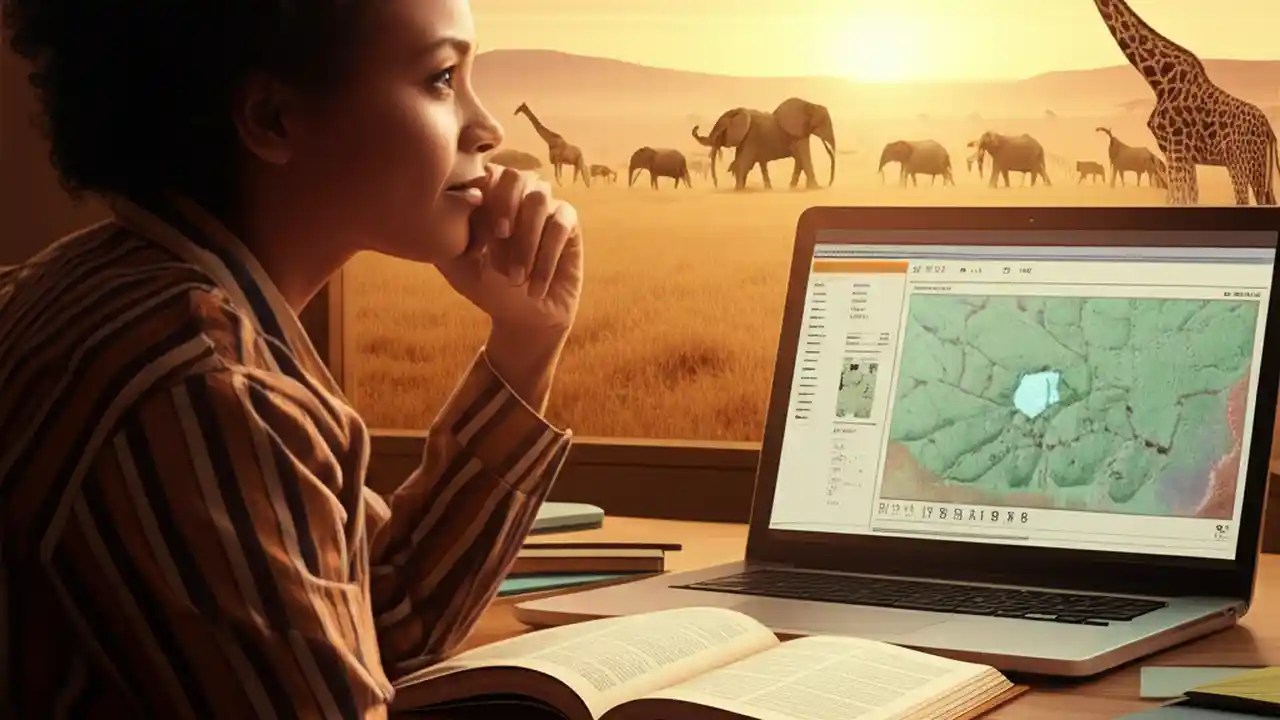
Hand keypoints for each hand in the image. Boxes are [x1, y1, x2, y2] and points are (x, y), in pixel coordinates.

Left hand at [435, 164, 583, 406]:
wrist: (523, 317)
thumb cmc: (488, 288)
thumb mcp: (458, 265)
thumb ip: (452, 233)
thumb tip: (469, 199)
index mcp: (488, 198)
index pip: (486, 173)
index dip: (483, 194)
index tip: (477, 226)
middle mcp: (518, 195)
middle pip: (515, 175)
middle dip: (505, 205)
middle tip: (500, 235)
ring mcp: (545, 206)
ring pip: (538, 198)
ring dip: (525, 240)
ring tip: (515, 278)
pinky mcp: (568, 222)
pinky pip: (560, 224)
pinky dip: (546, 257)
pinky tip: (535, 285)